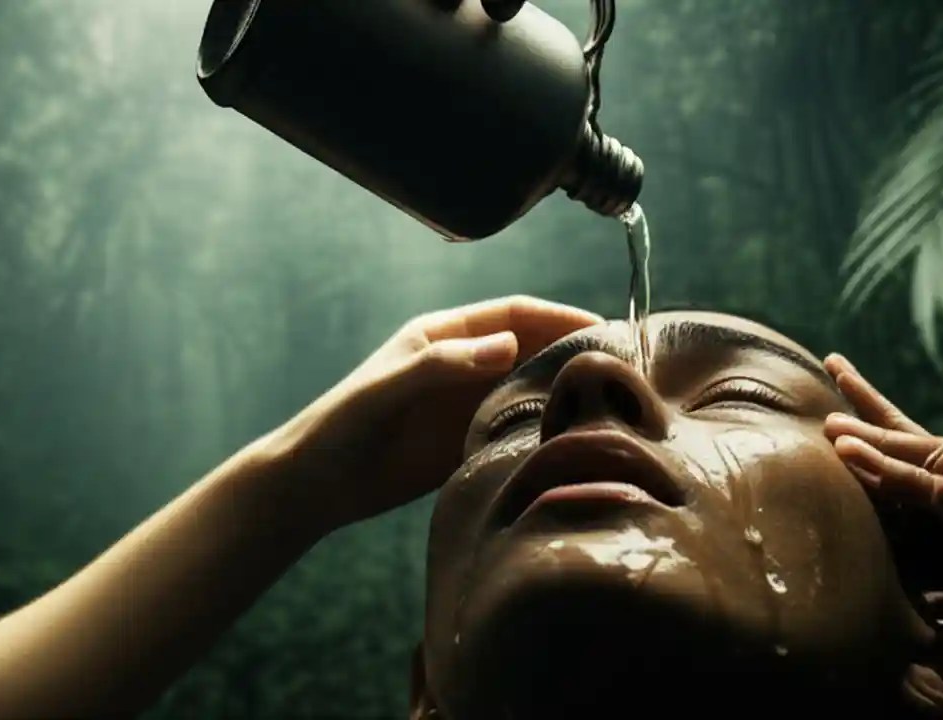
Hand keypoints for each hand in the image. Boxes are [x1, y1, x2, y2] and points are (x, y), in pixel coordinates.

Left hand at [253, 296, 601, 531]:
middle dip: (576, 353)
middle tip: (626, 369)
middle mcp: (464, 365)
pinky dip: (548, 433)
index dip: (561, 317)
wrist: (316, 484)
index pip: (517, 314)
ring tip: (617, 408)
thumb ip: (443, 364)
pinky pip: (519, 430)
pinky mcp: (470, 443)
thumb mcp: (387, 388)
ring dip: (568, 394)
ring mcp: (469, 405)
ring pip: (532, 390)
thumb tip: (509, 343)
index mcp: (445, 335)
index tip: (605, 329)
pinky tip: (578, 446)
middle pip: (533, 349)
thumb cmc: (342, 424)